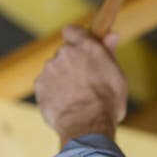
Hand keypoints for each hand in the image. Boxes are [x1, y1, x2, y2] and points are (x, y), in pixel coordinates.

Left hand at [35, 25, 127, 147]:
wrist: (86, 126)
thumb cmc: (107, 102)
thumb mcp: (116, 75)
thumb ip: (109, 52)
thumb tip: (111, 33)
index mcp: (87, 47)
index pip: (73, 30)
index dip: (77, 37)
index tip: (83, 47)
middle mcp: (65, 53)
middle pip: (65, 52)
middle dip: (73, 62)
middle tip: (86, 80)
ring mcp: (49, 69)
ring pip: (55, 68)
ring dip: (63, 77)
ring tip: (77, 96)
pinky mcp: (39, 85)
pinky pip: (46, 84)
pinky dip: (54, 91)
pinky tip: (66, 103)